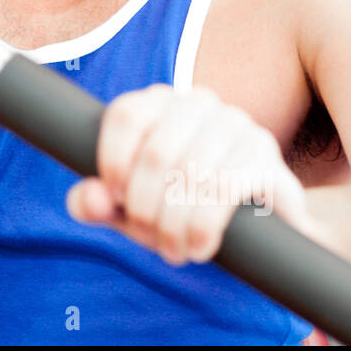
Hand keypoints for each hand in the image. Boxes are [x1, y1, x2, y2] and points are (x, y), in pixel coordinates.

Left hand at [65, 84, 309, 265]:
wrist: (252, 224)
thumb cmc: (178, 205)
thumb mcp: (129, 207)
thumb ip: (96, 202)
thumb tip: (86, 198)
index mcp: (160, 101)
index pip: (126, 115)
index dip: (113, 162)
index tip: (116, 199)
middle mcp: (199, 102)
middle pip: (156, 153)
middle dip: (144, 208)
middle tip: (147, 239)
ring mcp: (237, 124)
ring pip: (189, 173)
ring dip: (173, 224)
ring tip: (172, 249)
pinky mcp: (264, 154)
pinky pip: (223, 187)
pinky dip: (202, 225)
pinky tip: (198, 247)